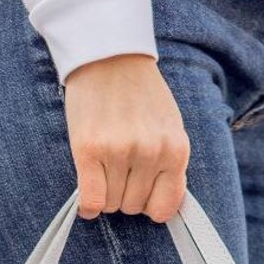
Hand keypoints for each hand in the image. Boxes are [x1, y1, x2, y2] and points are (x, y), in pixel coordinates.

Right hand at [64, 54, 189, 222]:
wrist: (110, 56)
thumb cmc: (140, 94)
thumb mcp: (169, 128)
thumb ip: (169, 164)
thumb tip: (162, 205)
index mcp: (176, 150)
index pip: (165, 207)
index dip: (150, 206)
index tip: (141, 195)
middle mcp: (150, 153)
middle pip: (134, 206)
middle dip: (125, 196)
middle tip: (118, 174)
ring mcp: (120, 151)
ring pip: (112, 204)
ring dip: (106, 196)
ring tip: (104, 172)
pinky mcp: (90, 149)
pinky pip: (92, 199)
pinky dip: (88, 206)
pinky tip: (87, 201)